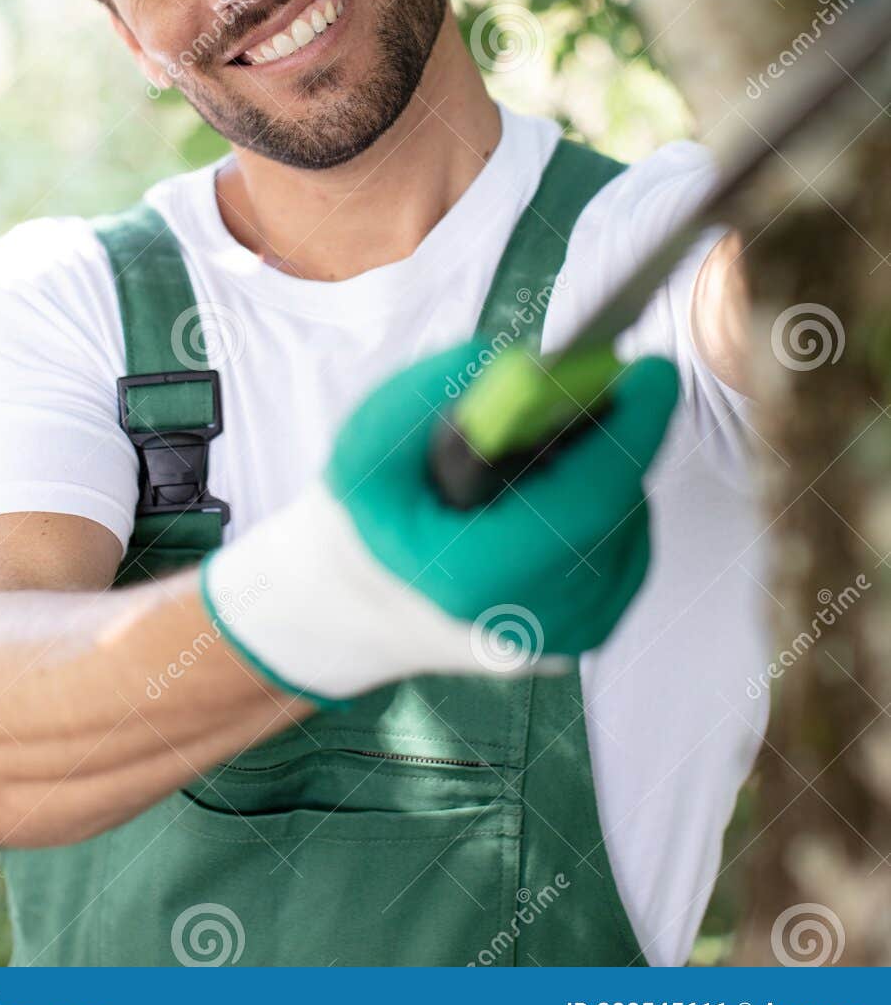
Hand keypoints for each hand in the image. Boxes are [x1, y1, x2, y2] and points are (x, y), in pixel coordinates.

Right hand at [202, 341, 678, 703]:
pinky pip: (622, 556)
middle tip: (602, 382)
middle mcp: (526, 625)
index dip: (628, 434)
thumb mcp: (370, 440)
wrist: (348, 605)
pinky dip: (607, 507)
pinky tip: (561, 484)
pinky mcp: (576, 642)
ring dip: (608, 471)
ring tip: (551, 444)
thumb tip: (527, 362)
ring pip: (624, 531)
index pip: (583, 503)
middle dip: (615, 437)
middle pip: (613, 512)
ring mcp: (557, 642)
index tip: (654, 371)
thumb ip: (437, 394)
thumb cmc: (362, 514)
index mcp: (470, 579)